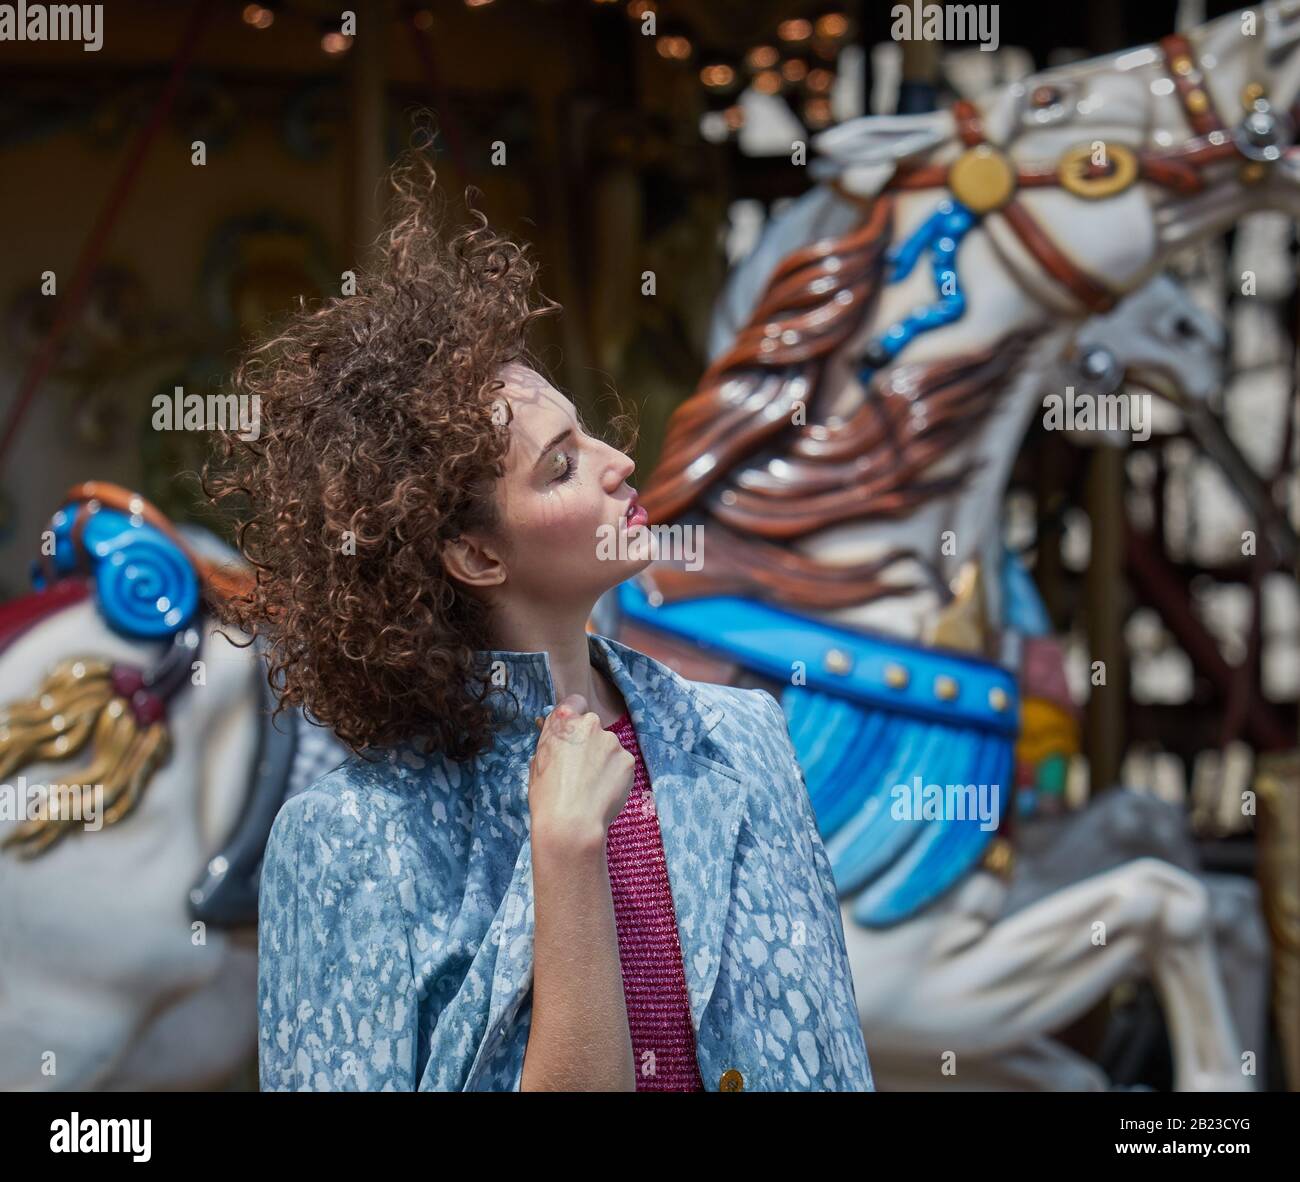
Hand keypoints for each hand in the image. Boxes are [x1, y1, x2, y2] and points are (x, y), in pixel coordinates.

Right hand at [527, 694, 634, 850]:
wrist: (571, 823)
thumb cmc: (547, 796)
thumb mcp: (537, 762)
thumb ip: (550, 743)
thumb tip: (556, 739)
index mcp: (564, 720)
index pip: (575, 703)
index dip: (574, 717)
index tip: (573, 733)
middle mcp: (589, 724)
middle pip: (592, 727)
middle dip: (589, 742)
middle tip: (580, 768)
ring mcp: (611, 741)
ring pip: (609, 746)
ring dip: (603, 760)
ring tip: (591, 786)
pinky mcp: (627, 759)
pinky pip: (621, 763)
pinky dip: (615, 775)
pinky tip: (604, 791)